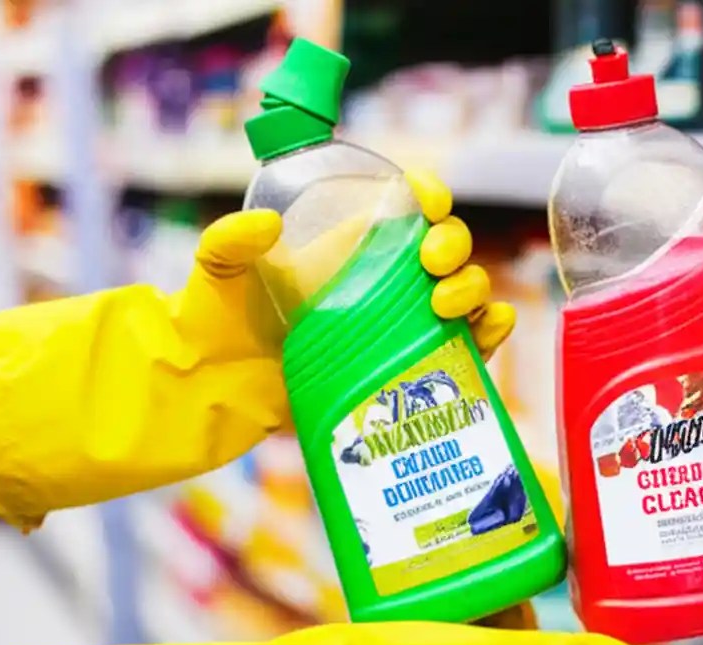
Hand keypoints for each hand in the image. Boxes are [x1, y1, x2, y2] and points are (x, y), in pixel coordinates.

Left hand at [0, 172, 513, 530]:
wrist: (213, 392)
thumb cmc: (214, 321)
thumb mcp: (216, 271)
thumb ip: (231, 241)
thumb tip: (266, 226)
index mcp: (350, 244)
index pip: (407, 204)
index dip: (430, 194)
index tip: (428, 203)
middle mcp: (383, 280)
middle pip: (446, 247)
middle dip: (453, 247)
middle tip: (430, 265)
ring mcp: (399, 325)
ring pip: (464, 294)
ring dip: (472, 290)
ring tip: (444, 306)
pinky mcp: (407, 368)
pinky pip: (465, 347)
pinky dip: (489, 335)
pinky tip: (487, 331)